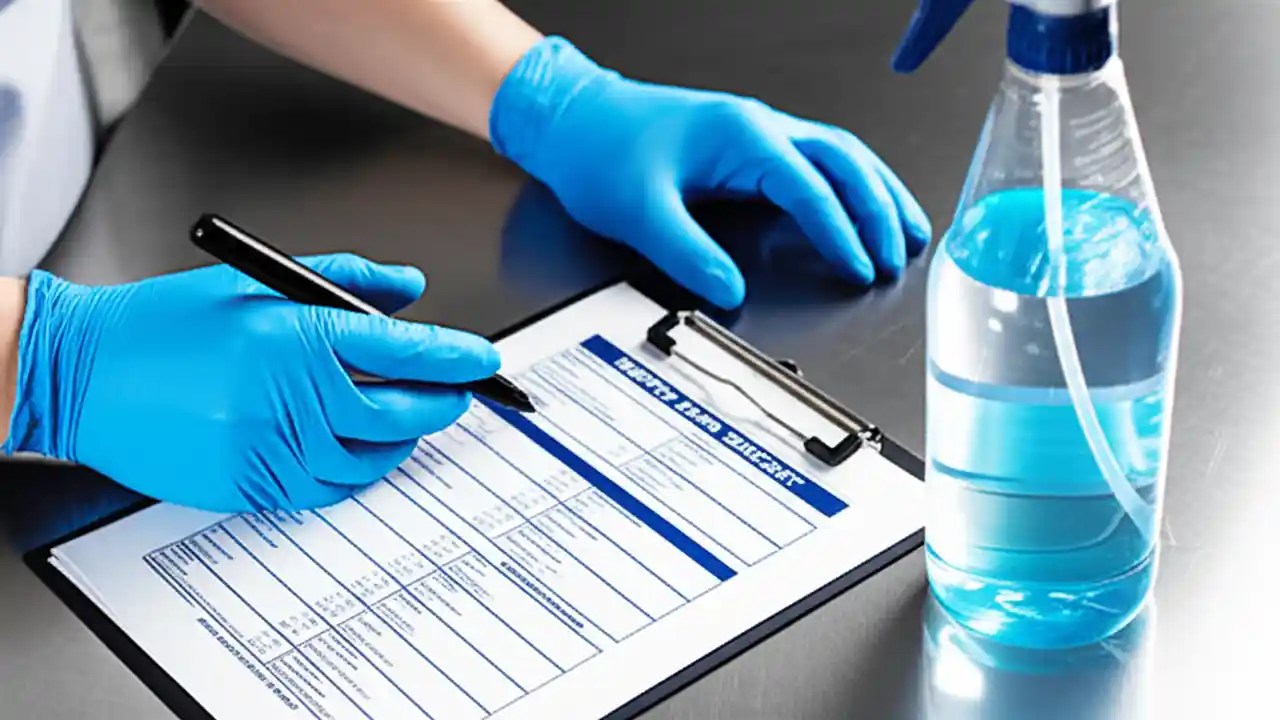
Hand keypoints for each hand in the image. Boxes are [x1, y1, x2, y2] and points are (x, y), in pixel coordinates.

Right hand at [2, 255, 498, 512]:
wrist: (84, 374)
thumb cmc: (167, 322)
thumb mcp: (260, 280)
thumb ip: (346, 279)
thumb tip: (410, 287)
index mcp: (297, 335)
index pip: (407, 351)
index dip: (457, 357)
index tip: (484, 360)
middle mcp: (291, 397)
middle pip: (401, 412)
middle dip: (444, 402)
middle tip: (460, 393)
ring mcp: (271, 449)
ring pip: (371, 459)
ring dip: (403, 440)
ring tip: (410, 419)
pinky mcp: (250, 487)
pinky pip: (327, 490)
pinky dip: (357, 472)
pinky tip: (360, 451)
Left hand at [490, 37, 931, 308]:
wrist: (572, 119)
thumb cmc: (600, 150)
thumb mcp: (639, 211)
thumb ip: (688, 254)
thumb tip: (729, 292)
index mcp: (742, 136)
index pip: (810, 187)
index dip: (840, 231)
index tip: (860, 268)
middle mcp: (759, 127)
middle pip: (844, 162)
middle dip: (879, 210)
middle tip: (902, 255)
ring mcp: (758, 132)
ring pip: (840, 155)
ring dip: (877, 192)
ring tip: (909, 231)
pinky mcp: (749, 144)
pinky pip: (818, 160)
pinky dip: (850, 185)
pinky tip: (859, 207)